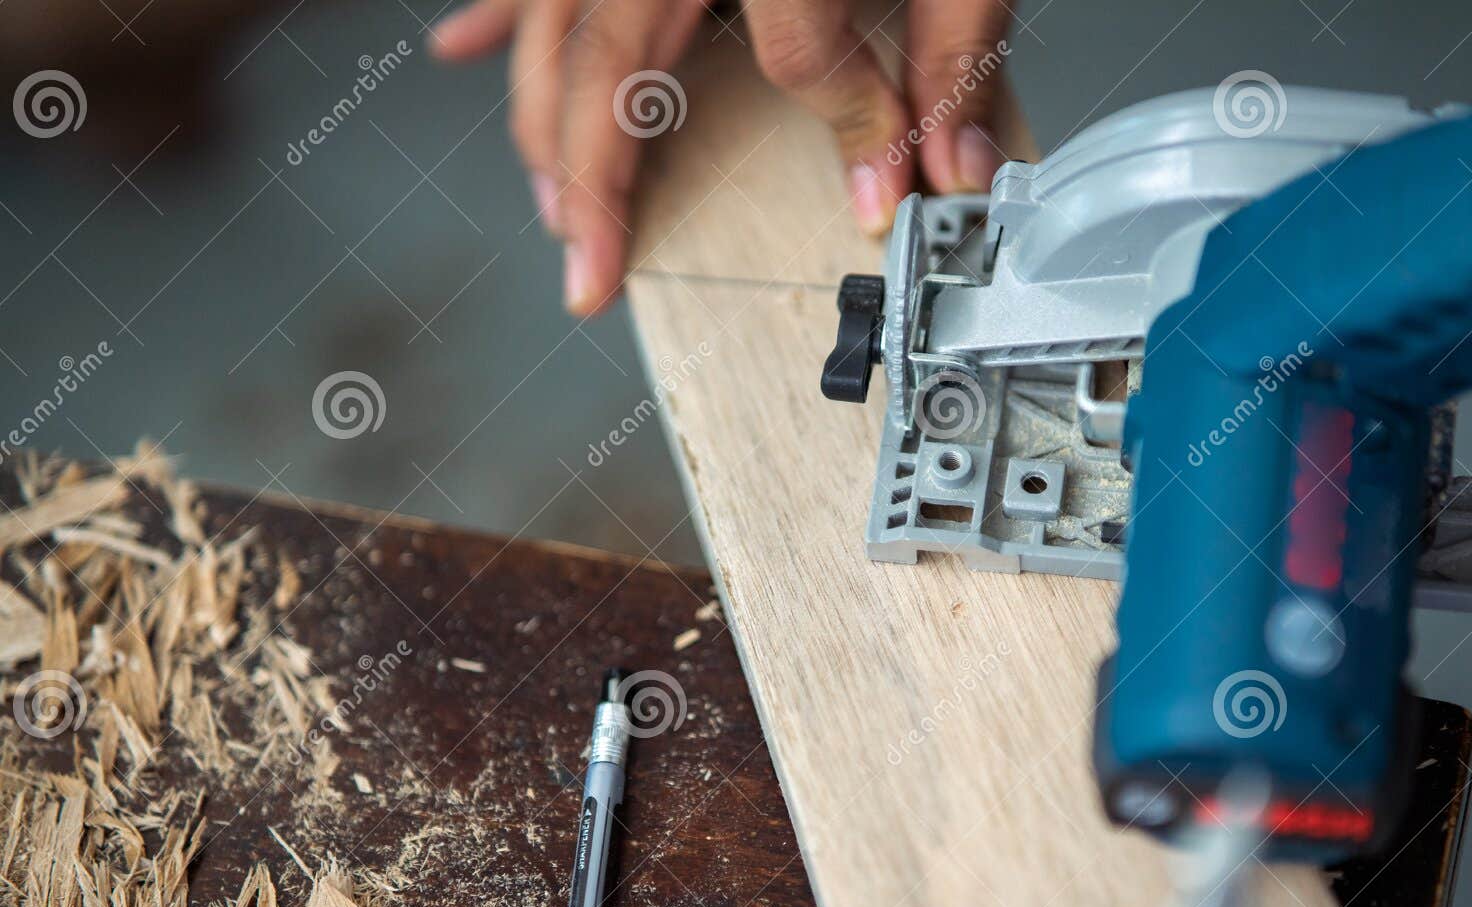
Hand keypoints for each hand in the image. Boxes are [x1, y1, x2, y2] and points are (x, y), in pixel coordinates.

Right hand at [430, 1, 1012, 315]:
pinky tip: (465, 52)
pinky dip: (500, 11)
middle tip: (591, 268)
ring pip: (555, 18)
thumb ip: (959, 39)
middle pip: (611, 58)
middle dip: (594, 178)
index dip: (852, 128)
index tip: (884, 181)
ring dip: (543, 119)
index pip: (802, 55)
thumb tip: (950, 166)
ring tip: (558, 206)